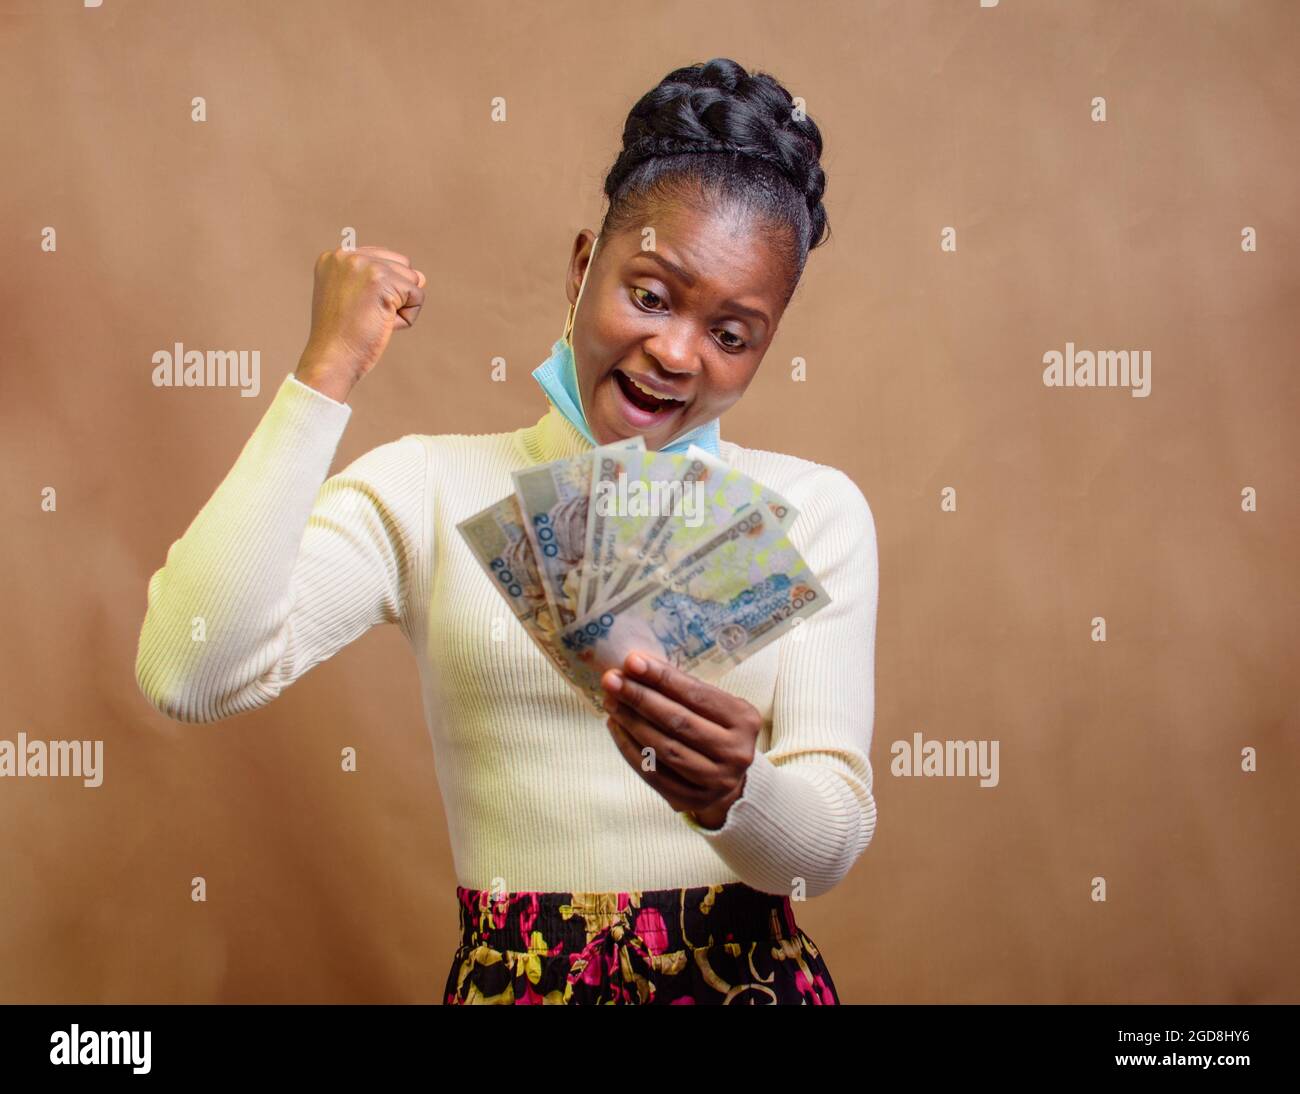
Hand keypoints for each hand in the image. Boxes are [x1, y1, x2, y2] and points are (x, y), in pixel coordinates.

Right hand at [295, 245, 426, 401]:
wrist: (331, 359)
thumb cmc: (343, 337)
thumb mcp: (357, 301)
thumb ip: (385, 282)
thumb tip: (422, 276)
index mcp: (335, 257)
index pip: (383, 260)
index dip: (382, 291)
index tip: (356, 309)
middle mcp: (347, 255)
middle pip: (401, 266)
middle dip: (394, 295)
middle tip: (365, 316)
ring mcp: (364, 264)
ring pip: (412, 279)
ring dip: (401, 307)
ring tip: (372, 320)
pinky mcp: (382, 279)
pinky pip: (417, 295)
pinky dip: (407, 317)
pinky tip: (382, 325)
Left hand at [600, 651, 759, 829]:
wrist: (727, 778)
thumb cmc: (714, 729)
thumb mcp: (712, 705)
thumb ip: (681, 687)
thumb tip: (635, 665)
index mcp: (744, 720)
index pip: (696, 694)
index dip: (662, 677)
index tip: (632, 661)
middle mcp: (735, 752)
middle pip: (678, 722)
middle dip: (640, 697)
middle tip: (611, 680)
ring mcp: (715, 781)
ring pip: (664, 748)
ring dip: (630, 722)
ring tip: (610, 701)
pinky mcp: (691, 800)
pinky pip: (653, 772)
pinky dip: (629, 748)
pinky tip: (615, 727)